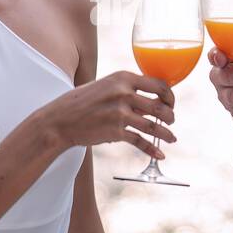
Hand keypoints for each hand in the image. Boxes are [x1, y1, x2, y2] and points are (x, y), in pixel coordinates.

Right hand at [43, 70, 175, 158]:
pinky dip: (152, 149)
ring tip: (171, 138)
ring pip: (153, 125)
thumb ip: (127, 90)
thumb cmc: (83, 101)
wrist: (60, 119)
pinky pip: (140, 141)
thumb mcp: (106, 86)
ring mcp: (119, 113)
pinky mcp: (115, 131)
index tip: (170, 103)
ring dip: (166, 133)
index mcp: (123, 78)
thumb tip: (152, 100)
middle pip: (159, 106)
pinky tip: (160, 154)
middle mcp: (123, 93)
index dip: (170, 96)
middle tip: (171, 120)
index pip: (159, 85)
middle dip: (170, 115)